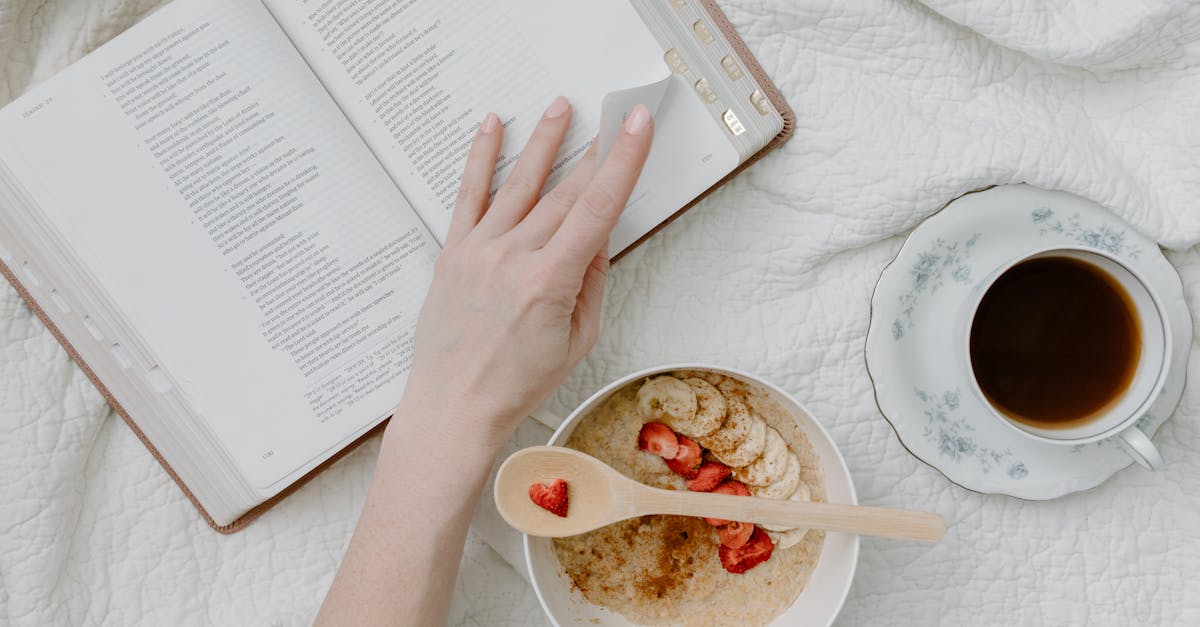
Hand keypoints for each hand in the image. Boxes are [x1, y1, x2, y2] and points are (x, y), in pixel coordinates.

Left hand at [400, 97, 653, 449]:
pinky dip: (481, 157)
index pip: (597, 208)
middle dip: (595, 151)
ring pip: (519, 183)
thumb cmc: (516, 384)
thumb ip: (590, 283)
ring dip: (544, 141)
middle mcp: (513, 257)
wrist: (453, 406)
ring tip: (561, 107)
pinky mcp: (454, 251)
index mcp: (549, 282)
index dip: (623, 161)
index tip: (636, 125)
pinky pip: (468, 194)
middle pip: (565, 191)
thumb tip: (598, 238)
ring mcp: (479, 250)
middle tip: (615, 116)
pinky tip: (493, 127)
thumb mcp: (576, 341)